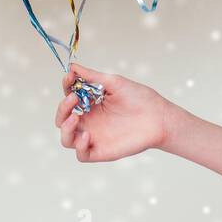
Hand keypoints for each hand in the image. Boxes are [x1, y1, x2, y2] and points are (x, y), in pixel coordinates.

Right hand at [53, 63, 171, 162]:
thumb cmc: (140, 98)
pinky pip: (81, 155)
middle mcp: (90, 120)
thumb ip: (92, 77)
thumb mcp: (114, 83)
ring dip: (65, 128)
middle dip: (62, 108)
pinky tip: (88, 135)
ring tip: (75, 117)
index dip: (66, 87)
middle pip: (63, 119)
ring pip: (67, 139)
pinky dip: (79, 146)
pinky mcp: (101, 151)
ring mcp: (94, 137)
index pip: (69, 97)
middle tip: (73, 98)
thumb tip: (72, 66)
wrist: (159, 117)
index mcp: (91, 104)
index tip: (69, 77)